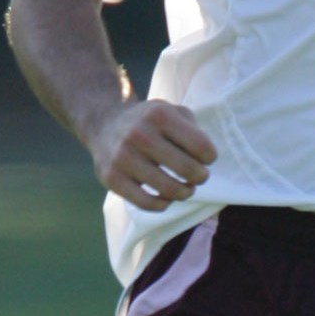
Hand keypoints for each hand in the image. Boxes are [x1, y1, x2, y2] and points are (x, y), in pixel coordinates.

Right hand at [88, 99, 217, 211]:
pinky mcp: (112, 178)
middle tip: (199, 177)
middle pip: (188, 169)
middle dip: (201, 177)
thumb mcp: (171, 111)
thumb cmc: (149, 122)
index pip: (201, 146)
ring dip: (185, 193)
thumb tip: (206, 160)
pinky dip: (163, 204)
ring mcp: (123, 157)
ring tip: (186, 189)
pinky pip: (147, 203)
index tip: (206, 159)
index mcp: (159, 115)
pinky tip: (166, 198)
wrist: (104, 124)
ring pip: (169, 190)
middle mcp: (140, 134)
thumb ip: (194, 130)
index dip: (210, 157)